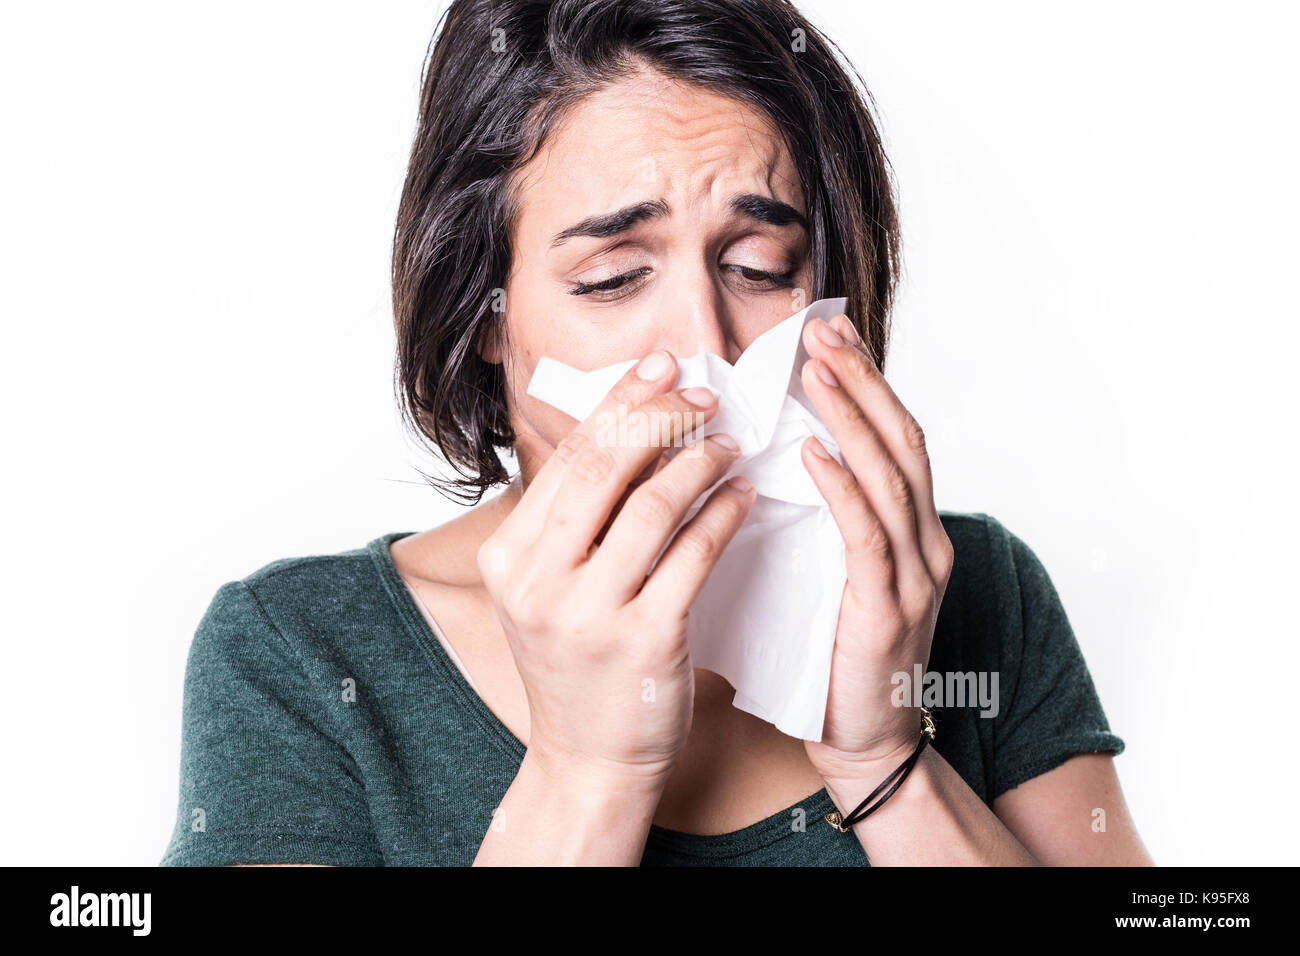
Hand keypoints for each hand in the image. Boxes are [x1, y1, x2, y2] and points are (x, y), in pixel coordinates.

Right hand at [477, 351, 755, 795]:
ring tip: (730, 442)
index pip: (568, 457)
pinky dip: (723, 514)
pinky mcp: (645, 640)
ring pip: (653, 505)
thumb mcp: (547, 589)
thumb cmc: (580, 666)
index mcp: (510, 558)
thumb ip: (570, 520)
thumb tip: (626, 426)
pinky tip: (744, 494)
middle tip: (704, 393)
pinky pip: (693, 554)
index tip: (660, 365)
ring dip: (699, 461)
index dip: (620, 403)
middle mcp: (539, 581)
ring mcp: (589, 613)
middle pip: (604, 467)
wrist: (589, 760)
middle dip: (660, 416)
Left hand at [797, 314, 954, 783]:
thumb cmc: (835, 654)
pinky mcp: (888, 609)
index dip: (864, 381)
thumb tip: (770, 455)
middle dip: (860, 381)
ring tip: (815, 371)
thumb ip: (819, 517)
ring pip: (889, 476)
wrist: (864, 740)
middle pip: (899, 440)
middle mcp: (924, 541)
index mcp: (910, 529)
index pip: (892, 435)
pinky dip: (843, 489)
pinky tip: (814, 453)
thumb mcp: (830, 571)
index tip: (827, 332)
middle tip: (821, 332)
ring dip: (851, 418)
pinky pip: (866, 536)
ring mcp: (914, 574)